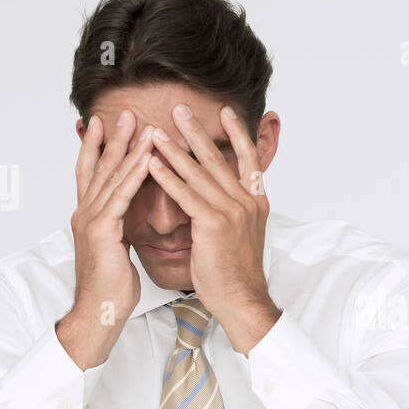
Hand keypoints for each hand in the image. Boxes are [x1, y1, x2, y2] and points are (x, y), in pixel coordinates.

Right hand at [57, 110, 153, 369]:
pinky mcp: (102, 231)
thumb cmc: (111, 286)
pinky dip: (133, 176)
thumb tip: (126, 217)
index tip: (106, 124)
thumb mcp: (116, 249)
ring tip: (140, 126)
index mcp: (90, 216)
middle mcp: (86, 213)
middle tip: (125, 113)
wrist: (99, 312)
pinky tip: (146, 160)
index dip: (98, 147)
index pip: (93, 174)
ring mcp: (91, 220)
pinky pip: (121, 197)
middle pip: (99, 167)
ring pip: (110, 176)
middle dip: (112, 139)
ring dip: (126, 149)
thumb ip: (118, 227)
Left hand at [148, 103, 280, 354]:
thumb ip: (234, 211)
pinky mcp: (213, 224)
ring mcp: (232, 212)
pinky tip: (152, 164)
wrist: (242, 299)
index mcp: (256, 202)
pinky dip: (167, 177)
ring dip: (174, 150)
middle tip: (179, 109)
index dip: (238, 134)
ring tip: (156, 131)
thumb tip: (221, 198)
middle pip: (219, 159)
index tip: (226, 112)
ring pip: (199, 173)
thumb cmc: (237, 273)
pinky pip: (185, 195)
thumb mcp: (243, 234)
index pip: (248, 159)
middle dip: (197, 132)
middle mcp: (247, 202)